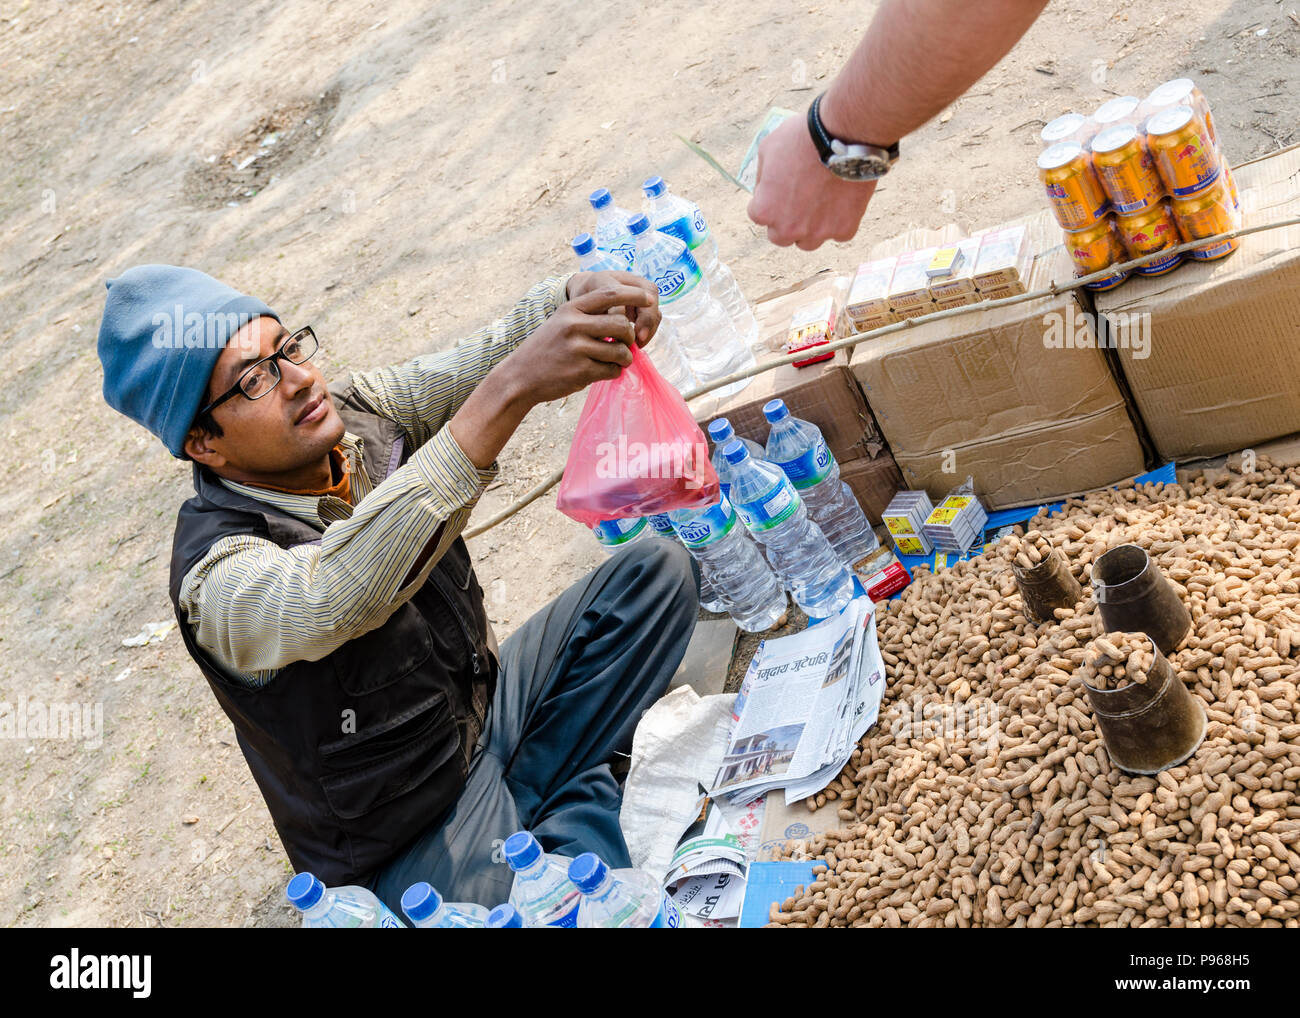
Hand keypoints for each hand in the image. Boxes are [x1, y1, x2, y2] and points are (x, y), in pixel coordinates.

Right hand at [497, 281, 658, 407]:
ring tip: (618, 361)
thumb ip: (588, 316)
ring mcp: (577, 348)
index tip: (649, 299)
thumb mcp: (561, 322)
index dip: (634, 295)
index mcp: (571, 308)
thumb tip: (626, 319)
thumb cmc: (547, 349)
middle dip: (630, 336)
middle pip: (621, 325)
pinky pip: (612, 370)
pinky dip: (614, 372)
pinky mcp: (581, 371)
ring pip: (621, 351)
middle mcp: (574, 325)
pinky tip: (604, 372)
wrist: (520, 377)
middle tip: (628, 344)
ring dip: (625, 358)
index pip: (610, 294)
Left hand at [746, 114, 876, 249]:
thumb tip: (765, 189)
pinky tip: (842, 200)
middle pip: (782, 237)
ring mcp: (817, 232)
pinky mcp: (844, 229)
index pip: (758, 215)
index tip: (781, 187)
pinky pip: (838, 234)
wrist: (845, 136)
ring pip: (809, 242)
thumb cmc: (803, 138)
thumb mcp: (768, 149)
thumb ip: (763, 177)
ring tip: (821, 202)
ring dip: (811, 227)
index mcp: (765, 211)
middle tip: (799, 201)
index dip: (770, 199)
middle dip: (787, 222)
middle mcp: (788, 228)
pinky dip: (839, 221)